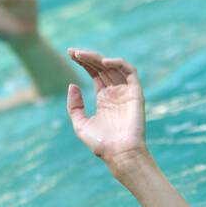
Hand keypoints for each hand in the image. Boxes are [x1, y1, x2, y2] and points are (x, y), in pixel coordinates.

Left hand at [66, 50, 149, 170]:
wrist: (120, 154)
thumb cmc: (101, 144)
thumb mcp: (80, 124)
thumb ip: (74, 106)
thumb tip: (73, 84)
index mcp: (104, 98)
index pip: (94, 73)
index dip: (83, 62)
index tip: (70, 54)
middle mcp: (115, 93)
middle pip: (101, 67)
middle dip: (87, 57)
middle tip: (72, 52)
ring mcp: (125, 92)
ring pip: (113, 66)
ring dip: (97, 58)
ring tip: (81, 55)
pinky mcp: (135, 93)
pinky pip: (130, 72)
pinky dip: (118, 63)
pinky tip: (103, 62)